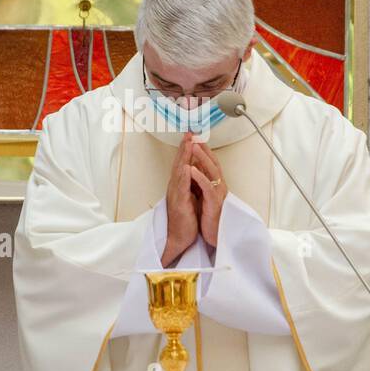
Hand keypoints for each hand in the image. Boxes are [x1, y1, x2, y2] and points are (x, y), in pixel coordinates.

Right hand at [162, 132, 199, 266]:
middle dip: (185, 147)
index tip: (191, 136)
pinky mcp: (179, 204)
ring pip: (180, 171)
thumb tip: (194, 172)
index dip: (187, 149)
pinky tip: (186, 166)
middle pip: (180, 163)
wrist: (179, 238)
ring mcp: (176, 194)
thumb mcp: (189, 197)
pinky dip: (184, 176)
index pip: (183, 163)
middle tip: (189, 132)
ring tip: (188, 143)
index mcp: (179, 186)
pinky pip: (181, 187)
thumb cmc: (185, 220)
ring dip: (184, 156)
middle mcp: (175, 187)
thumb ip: (190, 184)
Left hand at [187, 140, 227, 246]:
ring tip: (193, 145)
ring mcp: (217, 193)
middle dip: (203, 147)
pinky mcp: (214, 203)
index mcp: (215, 183)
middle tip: (194, 134)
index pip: (209, 161)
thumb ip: (203, 182)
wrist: (215, 235)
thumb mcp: (205, 195)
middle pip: (211, 161)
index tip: (194, 135)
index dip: (202, 148)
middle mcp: (218, 185)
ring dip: (201, 157)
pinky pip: (207, 187)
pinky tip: (191, 169)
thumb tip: (197, 168)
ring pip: (211, 171)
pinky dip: (199, 177)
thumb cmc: (210, 217)